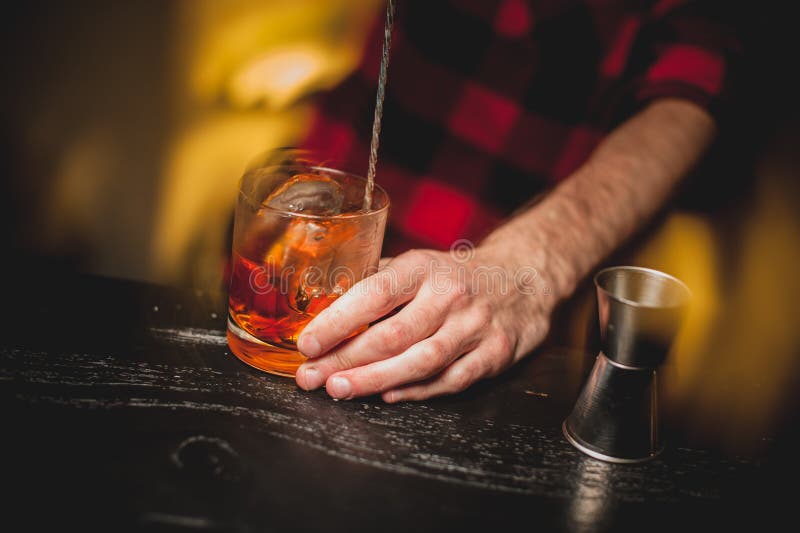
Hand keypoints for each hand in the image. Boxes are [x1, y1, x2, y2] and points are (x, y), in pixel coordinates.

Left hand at [294, 245, 554, 401]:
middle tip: (311, 377)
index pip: (375, 293)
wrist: (523, 277)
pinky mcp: (495, 353)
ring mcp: (475, 326)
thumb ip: (377, 282)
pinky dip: (417, 392)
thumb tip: (323, 306)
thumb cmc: (455, 275)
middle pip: (393, 335)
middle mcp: (450, 295)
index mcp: (424, 268)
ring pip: (421, 361)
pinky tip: (387, 396)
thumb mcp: (418, 264)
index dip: (338, 320)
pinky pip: (451, 380)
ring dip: (375, 380)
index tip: (307, 343)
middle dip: (346, 359)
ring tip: (339, 390)